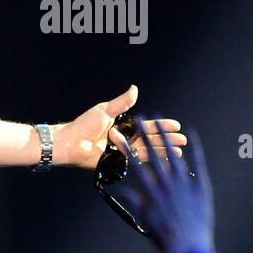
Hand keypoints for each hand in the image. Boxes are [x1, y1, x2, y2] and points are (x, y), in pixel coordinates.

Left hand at [54, 85, 186, 168]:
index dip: (161, 126)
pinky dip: (149, 163)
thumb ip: (122, 102)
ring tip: (178, 153)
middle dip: (167, 140)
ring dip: (162, 152)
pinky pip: (135, 163)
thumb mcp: (105, 110)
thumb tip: (134, 88)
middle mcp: (124, 141)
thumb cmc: (84, 125)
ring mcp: (121, 153)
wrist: (69, 142)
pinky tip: (161, 164)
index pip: (146, 127)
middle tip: (182, 141)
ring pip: (147, 152)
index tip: (176, 125)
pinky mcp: (116, 163)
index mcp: (123, 128)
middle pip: (150, 141)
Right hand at [109, 119, 213, 252]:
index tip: (119, 136)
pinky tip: (191, 135)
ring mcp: (185, 184)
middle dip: (145, 135)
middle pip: (153, 154)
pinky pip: (198, 163)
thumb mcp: (145, 220)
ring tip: (161, 121)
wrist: (189, 248)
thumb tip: (122, 191)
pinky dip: (195, 148)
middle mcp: (166, 184)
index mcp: (150, 192)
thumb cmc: (165, 237)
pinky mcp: (201, 186)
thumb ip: (135, 202)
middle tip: (140, 118)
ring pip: (174, 154)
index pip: (135, 164)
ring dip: (166, 136)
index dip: (126, 148)